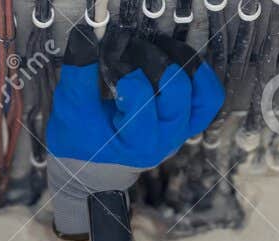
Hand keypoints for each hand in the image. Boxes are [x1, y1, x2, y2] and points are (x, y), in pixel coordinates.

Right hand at [45, 24, 223, 237]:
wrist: (94, 170)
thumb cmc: (80, 141)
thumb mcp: (69, 111)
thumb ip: (78, 73)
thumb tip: (87, 34)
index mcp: (133, 142)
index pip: (138, 90)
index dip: (122, 62)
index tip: (107, 53)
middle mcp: (163, 140)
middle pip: (175, 86)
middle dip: (151, 57)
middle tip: (131, 46)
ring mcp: (179, 131)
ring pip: (198, 90)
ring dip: (179, 60)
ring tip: (156, 48)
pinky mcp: (188, 123)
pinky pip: (209, 97)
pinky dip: (199, 75)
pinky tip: (179, 61)